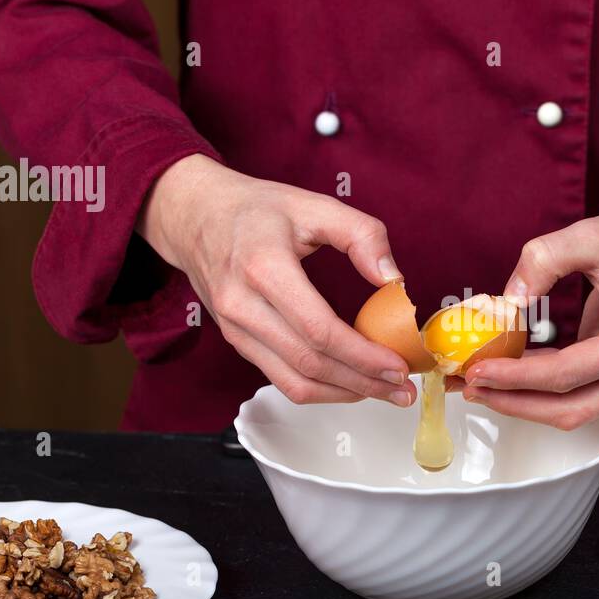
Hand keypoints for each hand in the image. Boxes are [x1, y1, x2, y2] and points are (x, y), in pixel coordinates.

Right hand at [137, 154, 415, 405]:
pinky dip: (321, 390)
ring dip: (345, 394)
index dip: (362, 355)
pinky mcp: (236, 342)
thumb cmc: (256, 209)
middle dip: (363, 382)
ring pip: (294, 382)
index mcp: (263, 267)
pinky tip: (351, 385)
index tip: (398, 364)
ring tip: (385, 393)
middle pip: (310, 363)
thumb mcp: (313, 204)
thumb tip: (394, 279)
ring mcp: (235, 329)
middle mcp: (242, 305)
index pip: (318, 329)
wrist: (195, 216)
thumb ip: (362, 234)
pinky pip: (281, 379)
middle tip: (403, 388)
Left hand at [461, 203, 598, 429]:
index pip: (568, 374)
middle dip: (515, 402)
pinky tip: (507, 374)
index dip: (517, 377)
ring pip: (575, 410)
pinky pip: (579, 394)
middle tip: (469, 385)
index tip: (477, 370)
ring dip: (525, 403)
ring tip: (479, 385)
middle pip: (571, 408)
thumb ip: (544, 259)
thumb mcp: (590, 234)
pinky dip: (541, 390)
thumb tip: (507, 302)